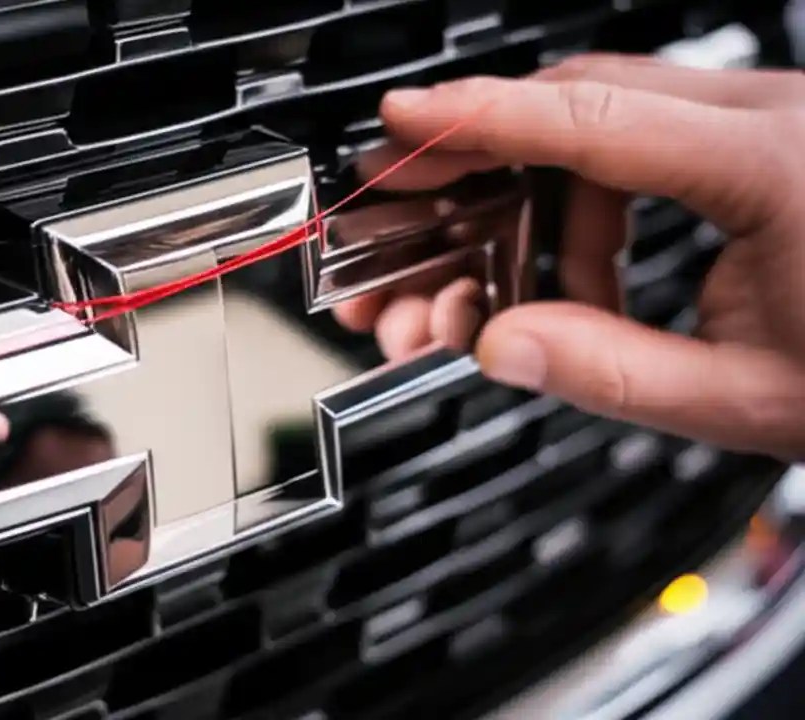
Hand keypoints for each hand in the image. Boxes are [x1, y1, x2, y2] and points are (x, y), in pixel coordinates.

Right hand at [337, 55, 804, 458]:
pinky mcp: (768, 138)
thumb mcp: (752, 399)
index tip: (403, 119)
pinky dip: (594, 210)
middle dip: (482, 156)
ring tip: (527, 305)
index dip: (479, 116)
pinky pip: (647, 145)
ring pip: (607, 122)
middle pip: (584, 98)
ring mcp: (774, 119)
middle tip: (411, 202)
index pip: (590, 120)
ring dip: (543, 209)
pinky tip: (588, 284)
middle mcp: (775, 116)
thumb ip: (612, 373)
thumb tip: (501, 346)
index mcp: (777, 166)